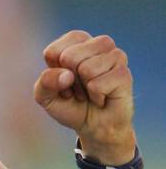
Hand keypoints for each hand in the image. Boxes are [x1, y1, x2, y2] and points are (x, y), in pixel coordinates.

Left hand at [34, 30, 135, 161]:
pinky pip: (97, 85)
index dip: (54, 74)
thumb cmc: (70, 105)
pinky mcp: (124, 73)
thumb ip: (44, 82)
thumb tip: (67, 75)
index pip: (54, 51)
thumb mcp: (46, 96)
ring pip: (86, 68)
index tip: (63, 83)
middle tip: (79, 89)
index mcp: (77, 42)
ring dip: (83, 89)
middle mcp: (99, 43)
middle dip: (69, 81)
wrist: (94, 127)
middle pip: (69, 57)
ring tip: (91, 92)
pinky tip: (102, 98)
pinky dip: (95, 97)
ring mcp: (115, 56)